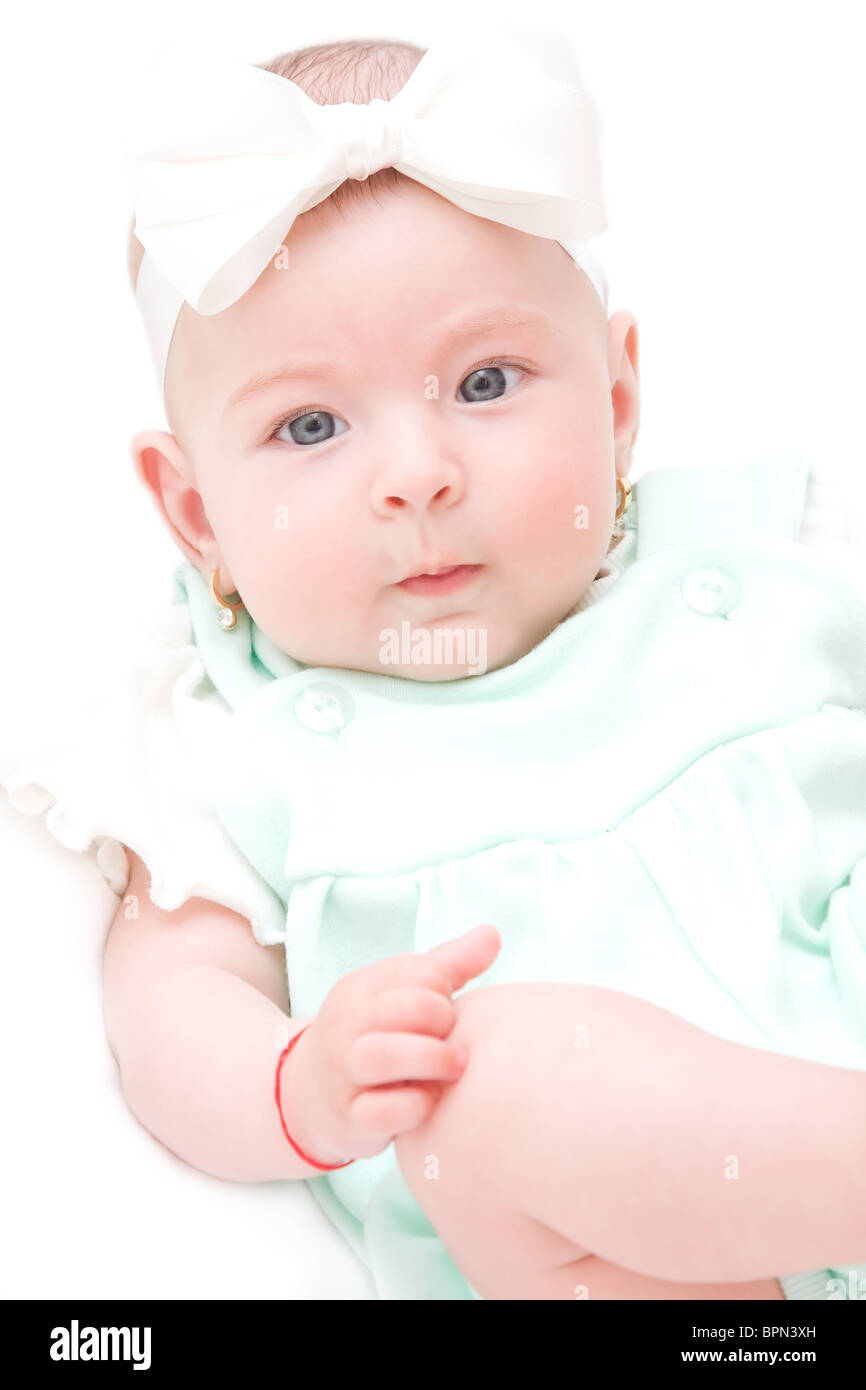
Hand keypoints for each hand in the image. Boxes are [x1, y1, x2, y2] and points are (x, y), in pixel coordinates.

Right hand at [278, 923, 500, 1163]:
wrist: (307, 1095)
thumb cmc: (372, 1035)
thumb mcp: (400, 993)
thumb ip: (447, 965)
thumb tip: (492, 934)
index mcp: (362, 987)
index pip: (418, 971)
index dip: (445, 989)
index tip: (446, 1010)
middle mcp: (348, 1025)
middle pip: (406, 1007)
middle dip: (442, 1021)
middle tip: (452, 1039)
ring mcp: (344, 1073)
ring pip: (384, 1055)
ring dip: (432, 1059)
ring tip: (454, 1067)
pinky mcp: (349, 1118)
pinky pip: (382, 1112)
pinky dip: (414, 1107)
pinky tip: (427, 1102)